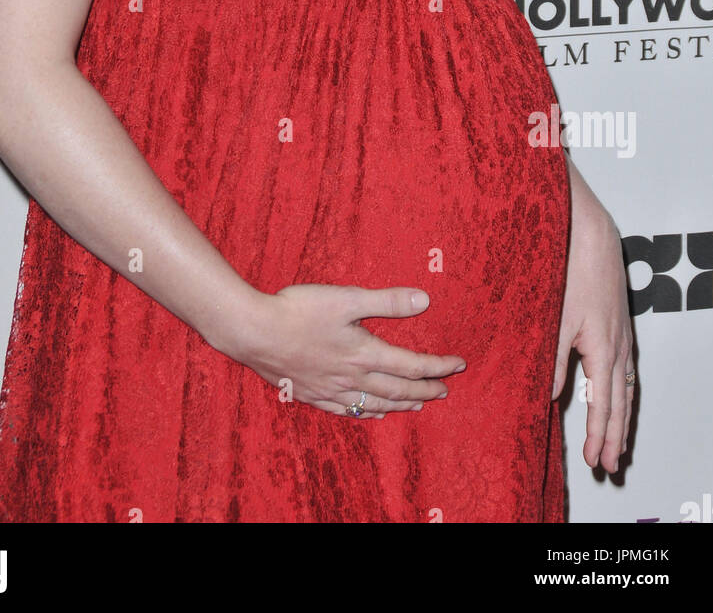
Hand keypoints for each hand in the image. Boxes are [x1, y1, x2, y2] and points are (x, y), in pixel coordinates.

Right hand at [224, 283, 465, 416]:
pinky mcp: (309, 392)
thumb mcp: (347, 298)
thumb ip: (386, 301)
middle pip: (397, 389)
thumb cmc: (299, 310)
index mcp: (363, 353)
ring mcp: (329, 389)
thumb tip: (425, 301)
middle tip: (444, 391)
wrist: (254, 332)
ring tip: (416, 406)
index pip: (411, 365)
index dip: (437, 366)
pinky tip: (368, 412)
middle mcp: (351, 376)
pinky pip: (345, 410)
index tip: (458, 365)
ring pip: (374, 403)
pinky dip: (364, 413)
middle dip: (425, 390)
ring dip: (399, 405)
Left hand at [552, 172, 634, 472]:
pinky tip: (618, 399)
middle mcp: (618, 348)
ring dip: (621, 420)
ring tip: (618, 445)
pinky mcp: (620, 327)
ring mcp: (623, 338)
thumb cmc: (571, 273)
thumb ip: (552, 360)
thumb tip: (550, 396)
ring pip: (626, 389)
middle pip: (620, 404)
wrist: (591, 237)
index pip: (603, 405)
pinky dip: (623, 394)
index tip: (598, 461)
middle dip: (615, 438)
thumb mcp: (555, 319)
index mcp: (602, 350)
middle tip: (611, 467)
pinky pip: (626, 371)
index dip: (600, 436)